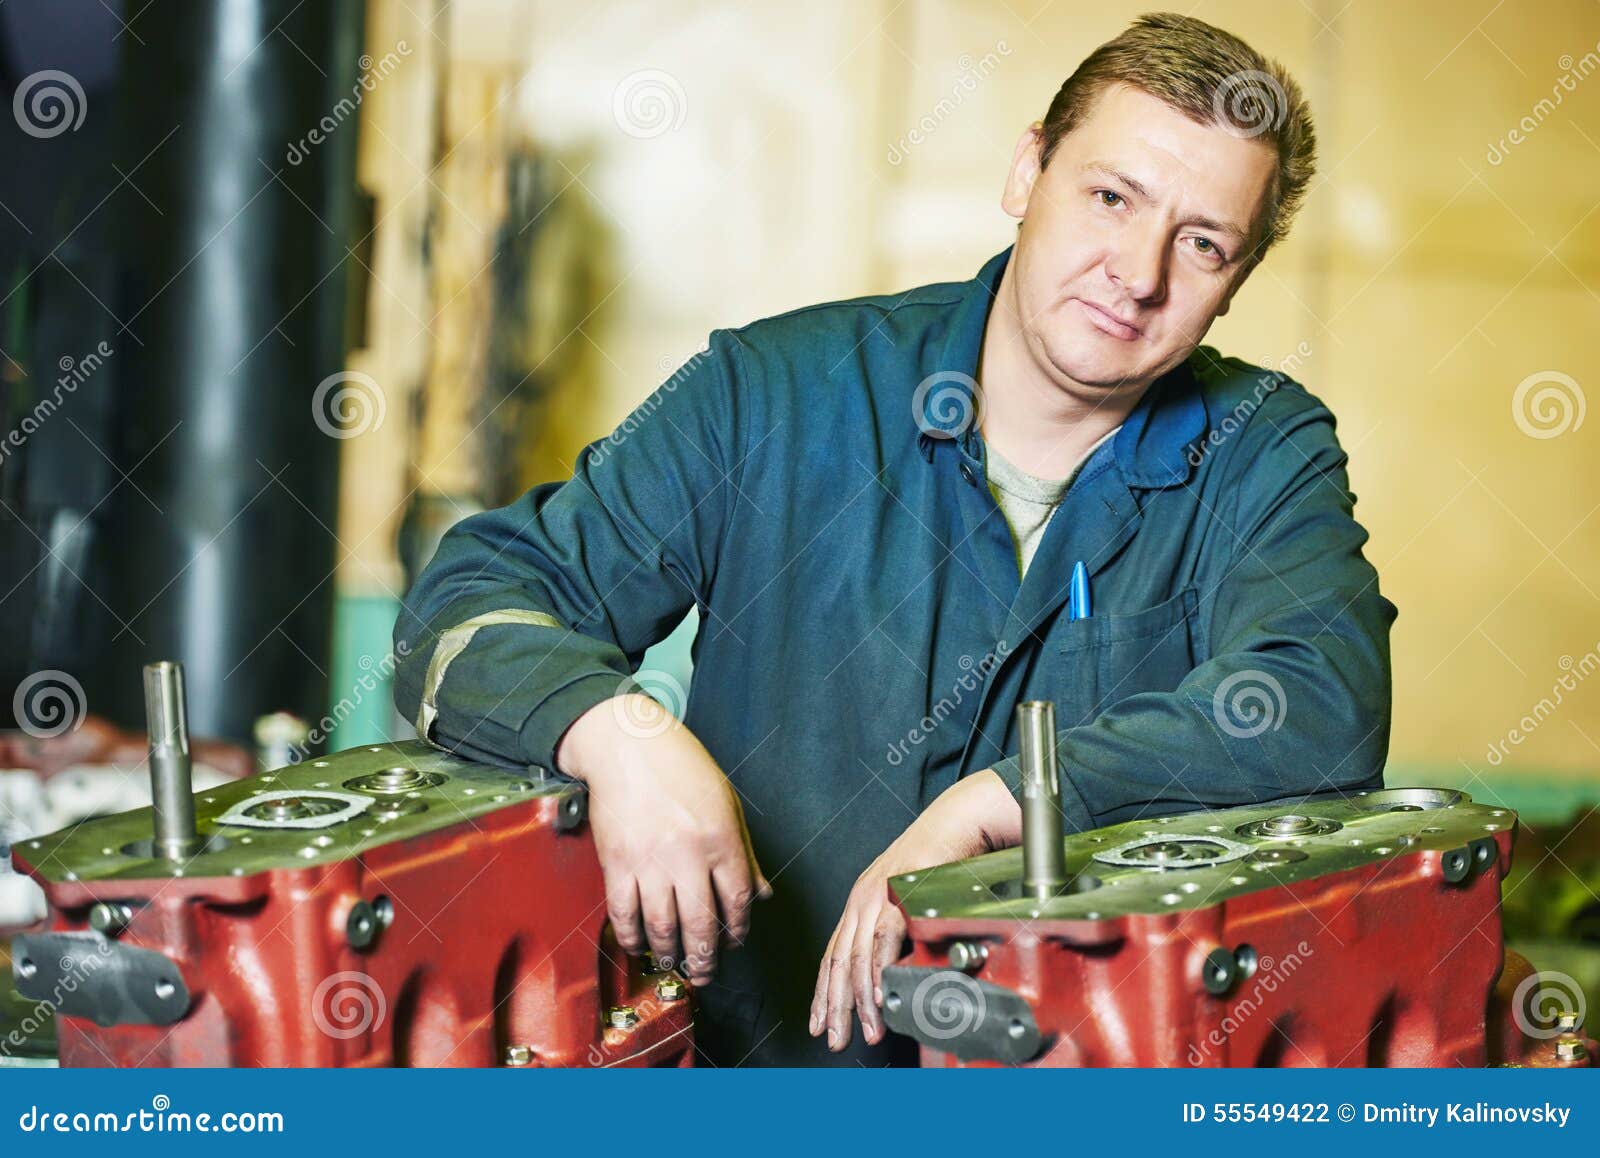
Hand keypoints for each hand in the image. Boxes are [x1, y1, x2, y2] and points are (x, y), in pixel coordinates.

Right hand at [556, 694, 769, 985]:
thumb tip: (761, 895)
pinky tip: (637, 943)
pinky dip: (631, 936)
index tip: (734, 942)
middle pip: (702, 923)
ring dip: (669, 952)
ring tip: (673, 962)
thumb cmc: (681, 769)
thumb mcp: (727, 804)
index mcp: (721, 839)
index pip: (737, 900)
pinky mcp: (616, 862)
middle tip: (704, 973)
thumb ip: (744, 853)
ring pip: (663, 925)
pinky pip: (624, 912)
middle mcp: (688, 854)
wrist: (628, 745)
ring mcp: (650, 861)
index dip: (738, 930)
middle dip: (705, 958)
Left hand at [809, 769, 1019, 1050]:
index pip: (834, 954)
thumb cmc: (941, 856)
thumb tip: (898, 973)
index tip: (819, 1021)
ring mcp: (879, 894)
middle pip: (839, 960)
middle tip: (834, 1038)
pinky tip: (882, 995)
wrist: (960, 820)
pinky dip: (881, 970)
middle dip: (834, 1005)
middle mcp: (863, 898)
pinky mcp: (900, 892)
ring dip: (861, 999)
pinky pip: (885, 938)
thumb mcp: (910, 898)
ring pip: (859, 955)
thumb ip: (900, 932)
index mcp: (861, 900)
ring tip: (866, 1030)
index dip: (825, 991)